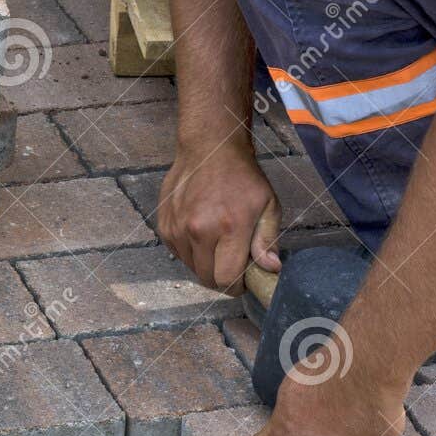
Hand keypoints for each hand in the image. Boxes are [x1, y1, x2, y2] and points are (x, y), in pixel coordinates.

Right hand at [158, 143, 280, 295]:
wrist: (209, 148)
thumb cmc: (243, 177)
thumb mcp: (268, 204)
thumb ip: (267, 239)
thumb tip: (271, 269)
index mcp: (229, 227)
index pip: (226, 278)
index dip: (236, 287)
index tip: (242, 282)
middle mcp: (199, 230)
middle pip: (207, 278)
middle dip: (221, 280)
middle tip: (231, 267)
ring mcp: (178, 228)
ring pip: (190, 267)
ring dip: (205, 265)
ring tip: (216, 247)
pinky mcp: (164, 225)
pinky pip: (177, 253)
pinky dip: (190, 253)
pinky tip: (201, 237)